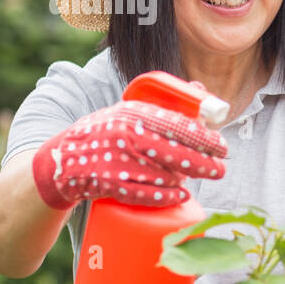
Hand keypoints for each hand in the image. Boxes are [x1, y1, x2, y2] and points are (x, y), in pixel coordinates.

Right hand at [31, 99, 227, 210]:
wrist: (62, 160)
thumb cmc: (106, 134)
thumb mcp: (130, 111)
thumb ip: (164, 104)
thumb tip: (200, 88)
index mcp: (132, 112)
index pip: (176, 124)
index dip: (204, 138)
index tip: (222, 147)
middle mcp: (124, 133)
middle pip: (175, 153)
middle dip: (203, 164)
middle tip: (220, 170)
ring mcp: (114, 159)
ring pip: (163, 174)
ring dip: (181, 179)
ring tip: (190, 179)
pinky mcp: (106, 183)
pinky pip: (144, 193)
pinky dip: (166, 196)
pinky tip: (181, 195)